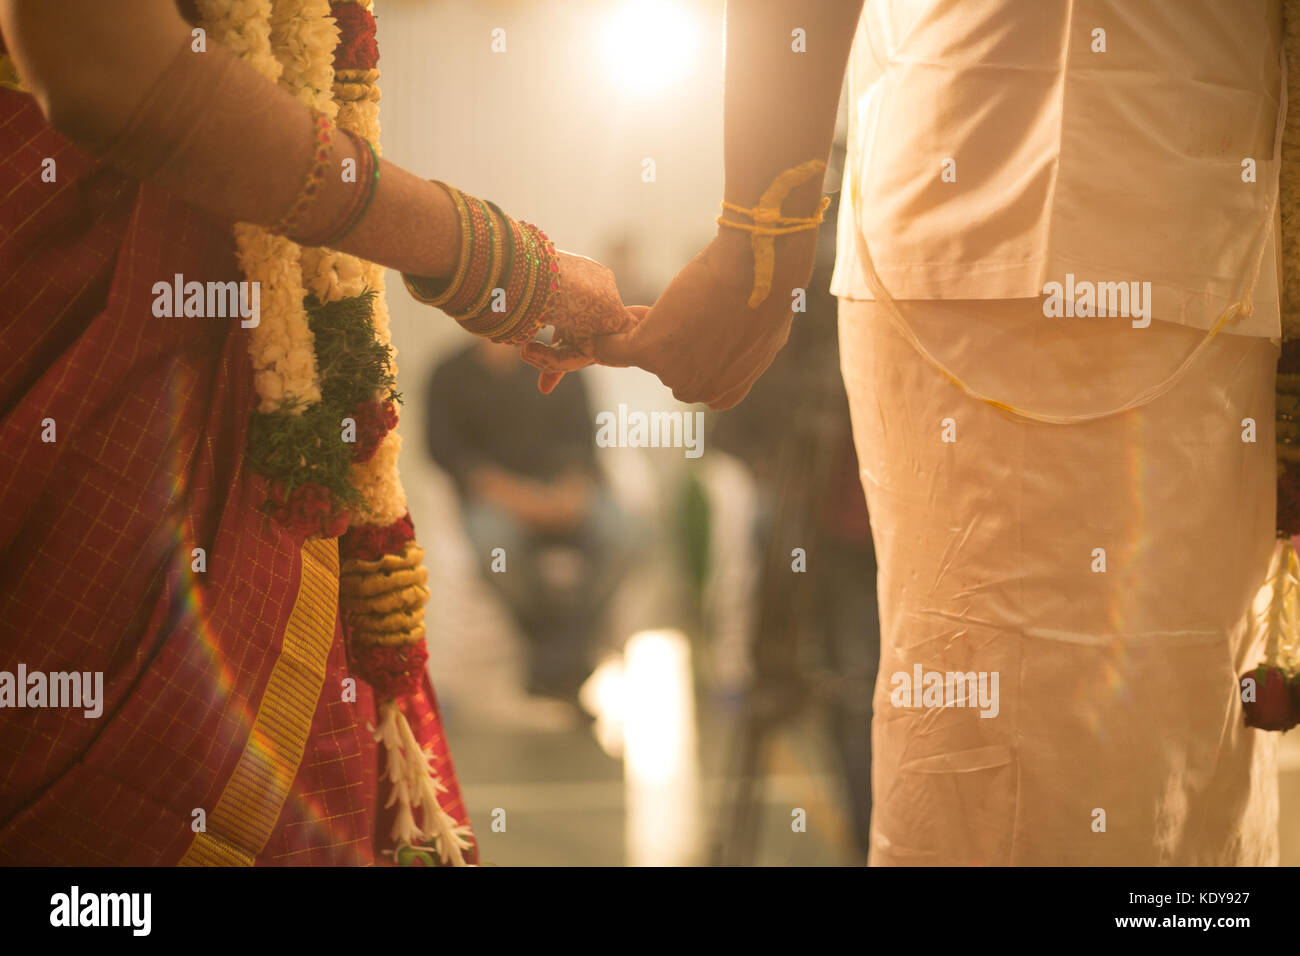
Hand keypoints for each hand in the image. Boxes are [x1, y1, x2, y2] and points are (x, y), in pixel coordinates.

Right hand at [527, 229, 815, 409]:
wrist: (760, 272)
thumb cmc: (770, 293)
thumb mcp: (760, 334)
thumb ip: (737, 351)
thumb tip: (722, 343)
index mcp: (725, 394)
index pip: (690, 378)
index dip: (687, 350)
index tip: (689, 328)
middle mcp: (698, 392)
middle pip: (666, 367)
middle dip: (667, 340)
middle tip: (676, 307)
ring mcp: (672, 374)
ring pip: (642, 353)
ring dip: (644, 329)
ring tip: (670, 299)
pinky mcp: (650, 350)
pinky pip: (614, 349)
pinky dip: (602, 338)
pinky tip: (597, 327)